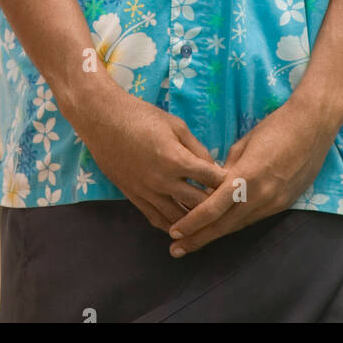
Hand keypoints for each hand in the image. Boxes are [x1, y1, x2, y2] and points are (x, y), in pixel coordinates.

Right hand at [69, 88, 226, 232]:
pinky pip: (156, 219)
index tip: (239, 184)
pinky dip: (172, 225)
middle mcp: (163, 181)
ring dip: (196, 220)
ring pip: (178, 218)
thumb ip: (197, 148)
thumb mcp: (176, 125)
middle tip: (228, 205)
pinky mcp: (134, 197)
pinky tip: (182, 226)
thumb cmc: (143, 117)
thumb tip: (214, 168)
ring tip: (210, 219)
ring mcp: (147, 192)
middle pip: (198, 203)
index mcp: (176, 160)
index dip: (228, 182)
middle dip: (216, 205)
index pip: (211, 178)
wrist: (104, 121)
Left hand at [164, 96, 336, 255]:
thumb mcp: (244, 143)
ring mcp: (274, 202)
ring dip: (216, 234)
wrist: (314, 125)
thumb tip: (215, 184)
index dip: (192, 222)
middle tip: (176, 250)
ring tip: (195, 243)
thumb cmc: (276, 126)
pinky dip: (236, 224)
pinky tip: (222, 228)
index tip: (175, 232)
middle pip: (224, 224)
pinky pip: (254, 217)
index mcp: (246, 176)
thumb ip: (228, 168)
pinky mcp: (284, 203)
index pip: (213, 207)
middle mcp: (260, 195)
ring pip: (239, 225)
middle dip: (199, 238)